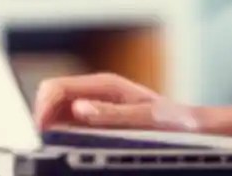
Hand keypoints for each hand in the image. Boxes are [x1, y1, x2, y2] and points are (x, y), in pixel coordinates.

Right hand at [33, 72, 200, 131]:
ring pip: (56, 111)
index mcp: (105, 85)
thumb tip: (80, 109)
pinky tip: (64, 146)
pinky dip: (59, 134)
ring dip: (49, 126)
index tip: (40, 132)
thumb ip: (112, 114)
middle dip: (41, 117)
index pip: (55, 87)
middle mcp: (96, 92)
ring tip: (51, 145)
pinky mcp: (96, 121)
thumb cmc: (173, 120)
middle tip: (43, 142)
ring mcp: (95, 106)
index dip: (41, 107)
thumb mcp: (146, 117)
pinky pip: (67, 124)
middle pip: (51, 97)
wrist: (191, 127)